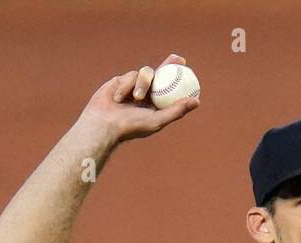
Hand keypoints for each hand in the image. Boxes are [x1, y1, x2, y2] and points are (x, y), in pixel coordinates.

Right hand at [79, 53, 199, 143]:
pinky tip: (119, 98)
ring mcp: (134, 87)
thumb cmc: (132, 126)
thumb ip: (176, 110)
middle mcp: (147, 95)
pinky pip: (130, 75)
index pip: (171, 88)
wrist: (104, 123)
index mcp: (157, 105)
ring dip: (142, 84)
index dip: (180, 78)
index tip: (189, 71)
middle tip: (178, 59)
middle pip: (161, 74)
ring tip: (135, 99)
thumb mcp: (157, 120)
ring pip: (145, 73)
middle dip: (170, 64)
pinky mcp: (121, 81)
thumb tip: (196, 101)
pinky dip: (126, 85)